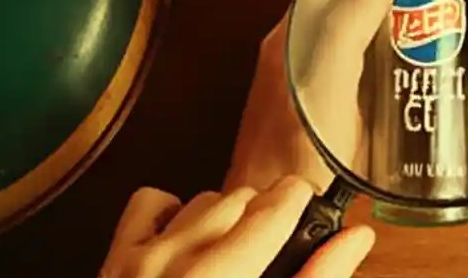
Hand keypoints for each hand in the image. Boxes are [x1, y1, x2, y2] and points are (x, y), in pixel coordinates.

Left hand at [100, 176, 375, 277]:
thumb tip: (355, 240)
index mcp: (223, 276)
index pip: (277, 205)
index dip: (302, 200)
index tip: (310, 207)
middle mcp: (177, 260)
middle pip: (240, 198)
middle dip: (263, 215)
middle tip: (273, 251)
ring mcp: (138, 260)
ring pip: (198, 200)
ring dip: (221, 217)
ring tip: (232, 257)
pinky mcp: (112, 264)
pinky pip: (149, 206)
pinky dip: (171, 216)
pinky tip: (185, 245)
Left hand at [224, 0, 382, 192]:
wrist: (273, 204)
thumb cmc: (293, 151)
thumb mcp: (325, 84)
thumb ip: (345, 29)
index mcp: (297, 26)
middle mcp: (301, 37)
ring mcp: (313, 63)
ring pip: (354, 7)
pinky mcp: (329, 91)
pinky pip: (363, 39)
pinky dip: (389, 22)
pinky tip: (413, 33)